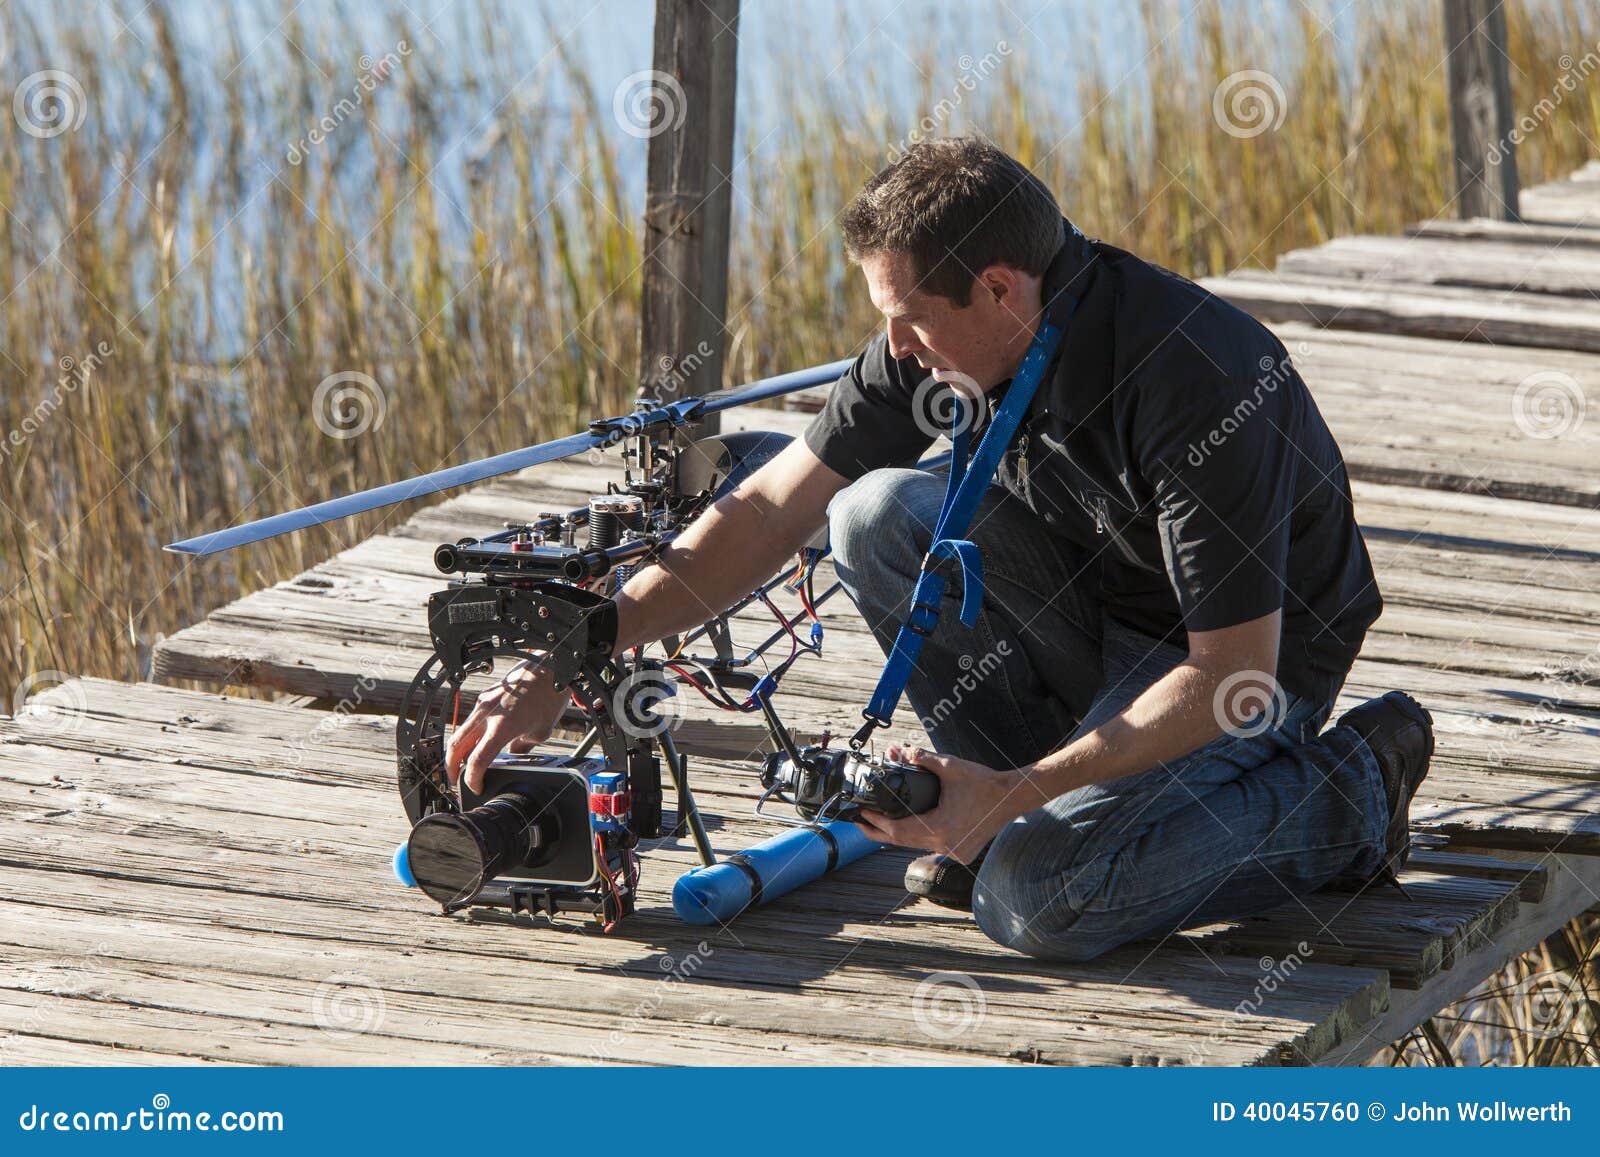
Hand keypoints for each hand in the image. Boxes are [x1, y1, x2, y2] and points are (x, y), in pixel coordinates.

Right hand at [445, 662, 568, 793]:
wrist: (551, 668)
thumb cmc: (549, 697)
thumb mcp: (541, 732)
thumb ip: (522, 747)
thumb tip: (513, 752)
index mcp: (500, 728)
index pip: (476, 761)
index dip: (472, 779)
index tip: (475, 787)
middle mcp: (487, 714)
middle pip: (456, 745)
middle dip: (451, 766)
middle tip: (455, 780)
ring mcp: (484, 703)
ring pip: (462, 730)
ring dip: (460, 748)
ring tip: (465, 762)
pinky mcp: (487, 695)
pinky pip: (473, 718)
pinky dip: (471, 732)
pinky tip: (480, 739)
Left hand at [852, 742, 1028, 862]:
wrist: (1011, 797)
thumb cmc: (983, 782)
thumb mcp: (950, 766)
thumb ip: (922, 758)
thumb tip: (901, 752)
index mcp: (941, 827)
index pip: (899, 830)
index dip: (877, 823)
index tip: (861, 815)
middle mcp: (946, 844)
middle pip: (903, 842)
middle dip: (879, 831)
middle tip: (860, 822)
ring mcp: (955, 851)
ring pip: (917, 844)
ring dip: (898, 834)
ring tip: (878, 823)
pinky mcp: (961, 851)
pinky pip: (931, 845)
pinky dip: (918, 836)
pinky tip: (907, 827)